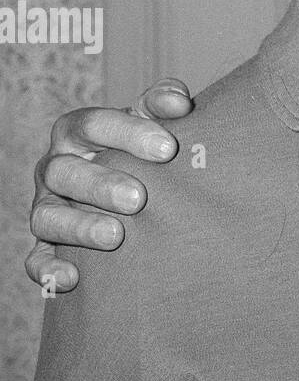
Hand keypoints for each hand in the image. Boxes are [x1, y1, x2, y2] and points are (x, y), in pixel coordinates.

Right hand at [26, 78, 193, 291]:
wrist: (128, 179)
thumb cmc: (139, 144)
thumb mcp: (149, 118)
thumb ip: (163, 101)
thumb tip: (180, 104)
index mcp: (76, 130)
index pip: (93, 124)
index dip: (129, 134)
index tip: (168, 149)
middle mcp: (55, 167)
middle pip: (65, 172)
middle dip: (101, 185)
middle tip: (139, 198)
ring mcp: (47, 205)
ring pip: (47, 215)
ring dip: (79, 227)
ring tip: (116, 236)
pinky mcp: (44, 243)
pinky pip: (36, 259)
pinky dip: (50, 270)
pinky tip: (75, 278)